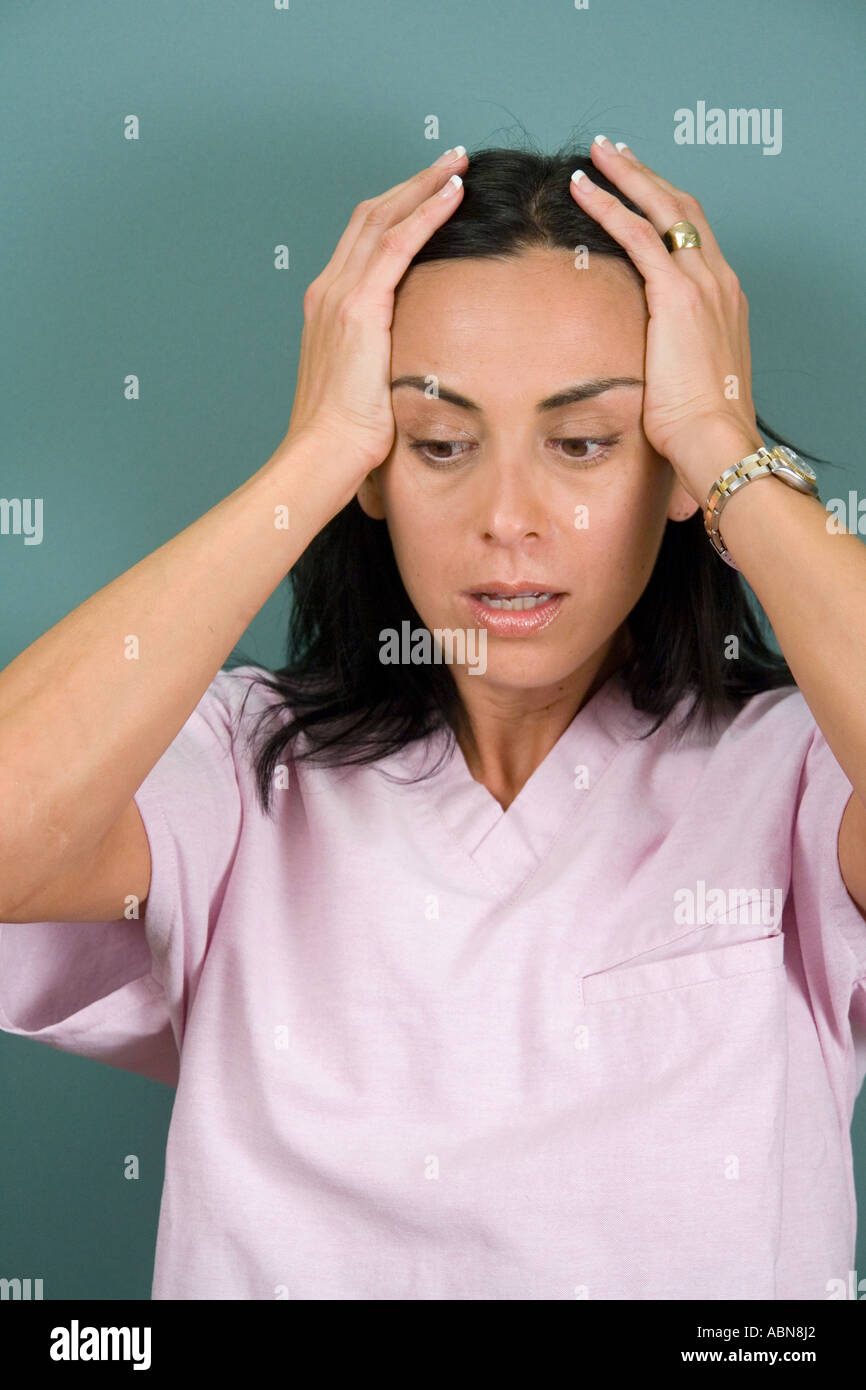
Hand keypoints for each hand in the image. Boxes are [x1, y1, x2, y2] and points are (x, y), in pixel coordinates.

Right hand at [284, 146, 467, 480]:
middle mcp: (328, 291)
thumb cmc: (346, 436)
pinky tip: (454, 195)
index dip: (397, 209)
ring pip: (384, 217)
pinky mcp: (359, 307)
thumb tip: (417, 364)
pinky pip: (398, 243)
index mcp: (328, 306)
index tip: (430, 192)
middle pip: (371, 215)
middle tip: (450, 162)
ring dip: (424, 185)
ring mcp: (339, 295)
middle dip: (412, 183)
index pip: (363, 239)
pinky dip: (427, 212)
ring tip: (458, 165)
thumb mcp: (367, 386)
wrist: (323, 453)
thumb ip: (385, 359)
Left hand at [569, 138, 762, 497]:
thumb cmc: (700, 426)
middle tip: (613, 152)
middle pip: (682, 207)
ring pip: (662, 208)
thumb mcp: (689, 379)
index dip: (665, 205)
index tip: (640, 186)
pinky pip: (639, 234)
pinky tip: (582, 190)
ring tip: (594, 156)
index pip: (695, 235)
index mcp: (724, 298)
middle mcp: (718, 280)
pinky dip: (609, 206)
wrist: (715, 439)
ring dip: (626, 176)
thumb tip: (645, 366)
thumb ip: (671, 356)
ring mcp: (701, 283)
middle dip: (646, 174)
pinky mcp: (677, 294)